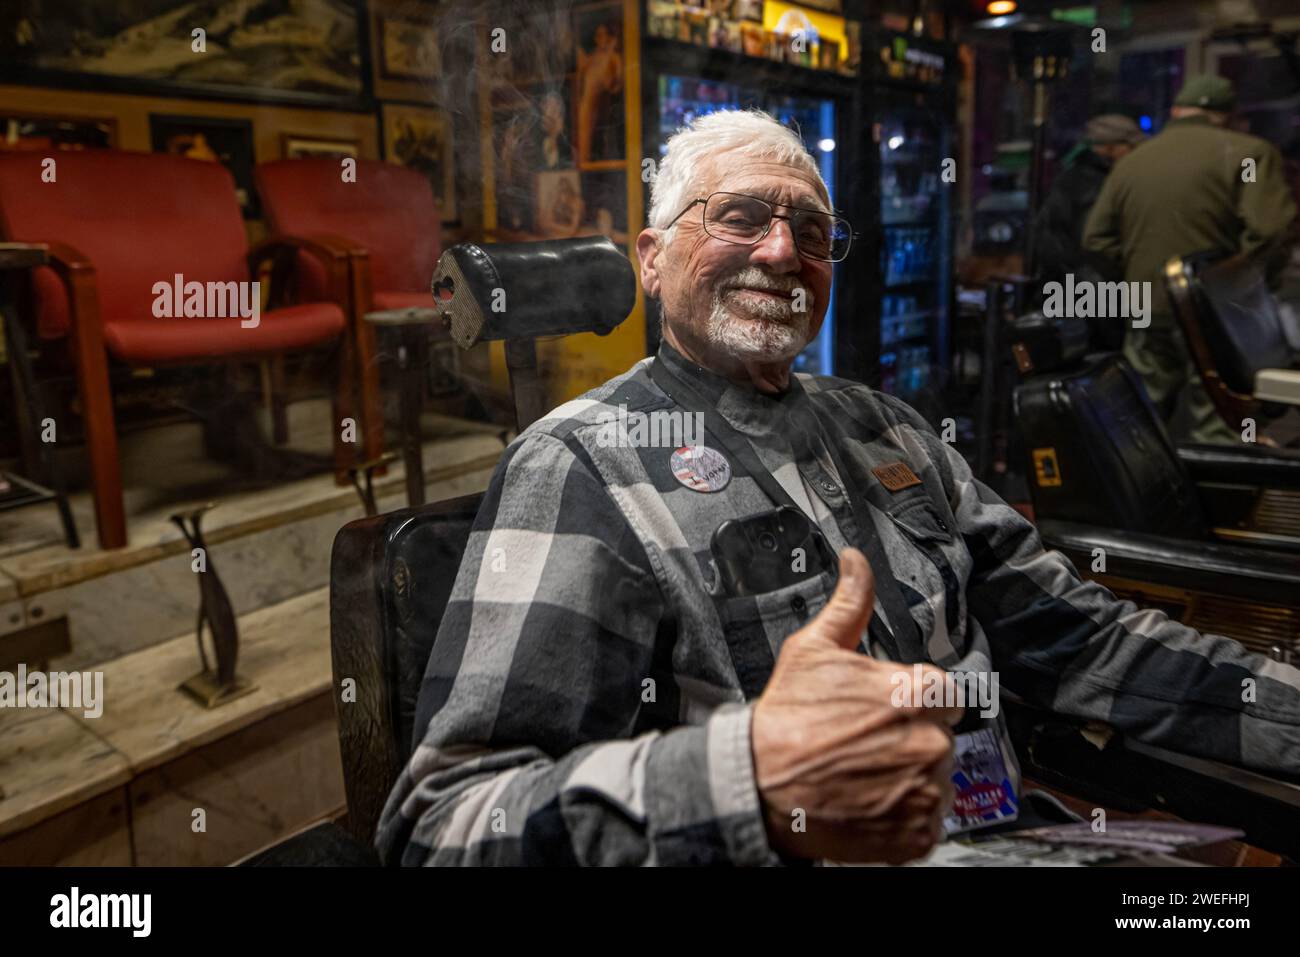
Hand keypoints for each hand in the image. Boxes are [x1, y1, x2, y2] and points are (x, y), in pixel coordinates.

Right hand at [751, 547, 959, 863]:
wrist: (759, 787)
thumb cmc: (785, 720)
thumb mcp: (813, 650)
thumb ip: (850, 604)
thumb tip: (857, 562)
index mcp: (916, 692)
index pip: (944, 695)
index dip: (911, 702)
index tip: (882, 713)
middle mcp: (929, 742)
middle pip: (940, 738)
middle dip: (909, 740)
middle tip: (866, 746)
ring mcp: (925, 791)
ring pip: (936, 781)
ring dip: (908, 780)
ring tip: (863, 776)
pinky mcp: (917, 834)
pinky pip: (926, 823)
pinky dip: (902, 818)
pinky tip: (867, 803)